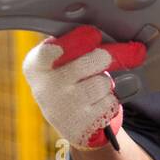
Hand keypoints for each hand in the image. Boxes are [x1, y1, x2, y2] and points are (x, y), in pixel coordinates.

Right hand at [22, 25, 145, 149]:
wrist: (63, 116)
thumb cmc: (66, 77)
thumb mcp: (58, 59)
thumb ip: (75, 45)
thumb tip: (123, 39)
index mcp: (36, 66)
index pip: (51, 50)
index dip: (76, 41)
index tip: (94, 35)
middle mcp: (46, 88)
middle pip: (90, 62)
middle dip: (105, 56)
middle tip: (106, 56)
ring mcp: (64, 108)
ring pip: (102, 83)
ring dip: (105, 82)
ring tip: (93, 85)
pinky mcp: (82, 125)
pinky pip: (110, 102)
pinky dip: (109, 99)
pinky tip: (96, 102)